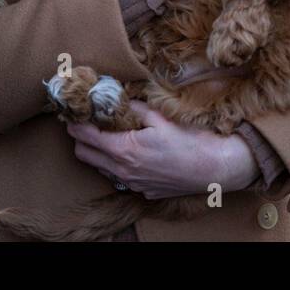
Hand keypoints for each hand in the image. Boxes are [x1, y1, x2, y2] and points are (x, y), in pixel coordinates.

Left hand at [67, 101, 257, 198]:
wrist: (214, 169)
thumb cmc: (191, 141)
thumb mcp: (162, 117)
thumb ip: (136, 108)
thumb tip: (120, 98)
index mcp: (124, 149)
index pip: (84, 135)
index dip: (75, 121)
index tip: (75, 110)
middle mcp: (122, 170)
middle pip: (83, 154)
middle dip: (80, 137)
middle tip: (90, 121)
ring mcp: (132, 183)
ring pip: (99, 168)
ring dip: (98, 151)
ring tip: (111, 135)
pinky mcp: (143, 190)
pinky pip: (119, 177)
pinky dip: (117, 164)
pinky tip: (133, 152)